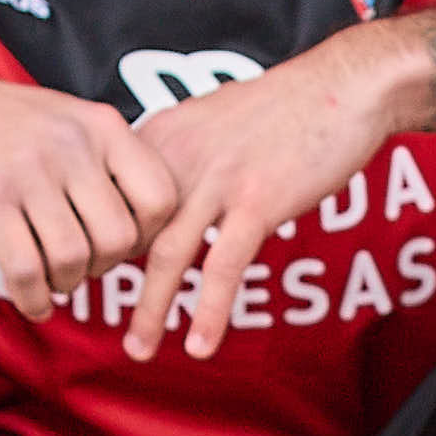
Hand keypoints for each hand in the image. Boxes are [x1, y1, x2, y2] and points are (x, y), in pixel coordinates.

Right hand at [0, 58, 172, 317]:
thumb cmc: (6, 123)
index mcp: (102, 126)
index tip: (121, 242)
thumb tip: (149, 229)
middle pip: (119, 238)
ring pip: (74, 258)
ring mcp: (28, 174)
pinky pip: (27, 271)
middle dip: (105, 266)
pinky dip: (35, 300)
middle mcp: (72, 147)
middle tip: (83, 264)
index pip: (161, 197)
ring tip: (54, 277)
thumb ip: (110, 162)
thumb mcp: (70, 120)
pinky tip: (33, 301)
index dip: (149, 235)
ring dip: (67, 283)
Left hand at [114, 37, 412, 358]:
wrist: (346, 85)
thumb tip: (161, 197)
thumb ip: (180, 156)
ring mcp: (217, 181)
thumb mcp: (212, 119)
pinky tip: (200, 346)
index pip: (110, 198)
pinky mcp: (257, 202)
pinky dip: (208, 312)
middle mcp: (178, 157)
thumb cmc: (287, 105)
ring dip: (149, 311)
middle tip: (96, 318)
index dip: (97, 239)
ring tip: (137, 351)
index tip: (89, 273)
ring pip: (166, 257)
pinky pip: (223, 268)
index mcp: (162, 136)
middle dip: (107, 281)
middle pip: (127, 230)